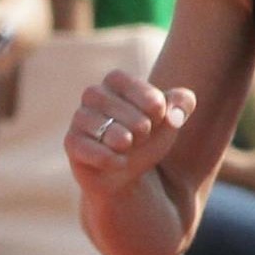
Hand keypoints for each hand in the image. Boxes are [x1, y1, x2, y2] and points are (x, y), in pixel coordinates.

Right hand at [63, 68, 196, 195]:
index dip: (150, 102)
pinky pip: (90, 149)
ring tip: (128, 147)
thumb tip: (173, 113)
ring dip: (125, 142)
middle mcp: (93, 94)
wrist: (127, 173)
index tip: (158, 116)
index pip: (131, 84)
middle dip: (140, 127)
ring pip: (104, 129)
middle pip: (117, 107)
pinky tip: (119, 162)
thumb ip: (183, 103)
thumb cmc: (147, 139)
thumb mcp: (170, 120)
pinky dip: (111, 159)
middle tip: (142, 137)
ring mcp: (79, 118)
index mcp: (115, 81)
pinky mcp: (71, 143)